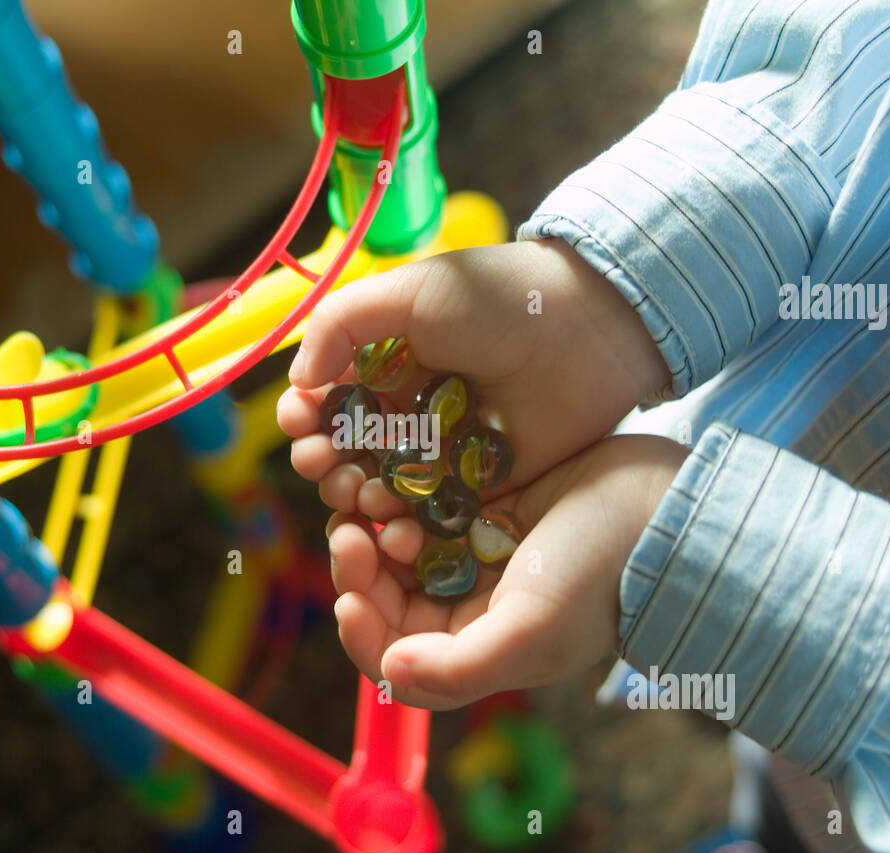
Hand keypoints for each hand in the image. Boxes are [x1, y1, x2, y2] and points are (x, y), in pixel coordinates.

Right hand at [280, 238, 669, 513]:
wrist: (592, 328)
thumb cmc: (499, 297)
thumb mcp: (410, 291)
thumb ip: (341, 324)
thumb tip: (297, 379)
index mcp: (387, 358)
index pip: (329, 396)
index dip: (306, 413)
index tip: (299, 420)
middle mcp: (409, 407)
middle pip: (347, 448)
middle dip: (323, 458)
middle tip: (321, 462)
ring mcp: (442, 450)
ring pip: (381, 486)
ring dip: (355, 495)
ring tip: (354, 491)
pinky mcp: (477, 486)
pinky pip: (428, 514)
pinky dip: (401, 523)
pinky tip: (389, 524)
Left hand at [322, 433, 687, 709]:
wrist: (667, 507)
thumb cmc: (602, 574)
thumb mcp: (532, 630)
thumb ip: (460, 665)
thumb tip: (390, 670)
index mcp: (478, 648)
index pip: (395, 658)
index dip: (362, 635)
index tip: (348, 598)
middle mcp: (471, 606)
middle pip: (387, 599)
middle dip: (360, 572)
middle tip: (347, 532)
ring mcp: (475, 553)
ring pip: (398, 549)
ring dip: (375, 529)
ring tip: (366, 501)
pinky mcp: (484, 505)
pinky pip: (424, 504)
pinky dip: (402, 495)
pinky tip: (391, 476)